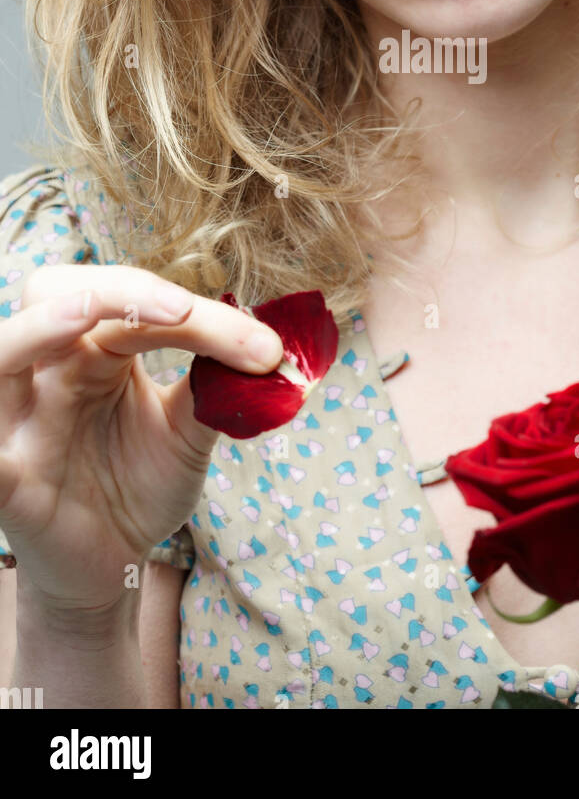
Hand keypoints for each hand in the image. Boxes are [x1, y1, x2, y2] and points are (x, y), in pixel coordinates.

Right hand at [0, 264, 282, 614]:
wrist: (112, 565)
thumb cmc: (140, 486)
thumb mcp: (189, 432)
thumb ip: (219, 389)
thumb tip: (275, 353)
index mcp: (96, 351)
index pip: (136, 305)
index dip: (201, 316)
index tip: (264, 349)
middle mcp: (52, 373)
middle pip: (55, 293)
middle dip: (116, 290)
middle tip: (182, 310)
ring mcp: (21, 422)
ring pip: (3, 353)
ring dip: (41, 326)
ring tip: (87, 315)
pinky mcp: (9, 480)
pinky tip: (12, 444)